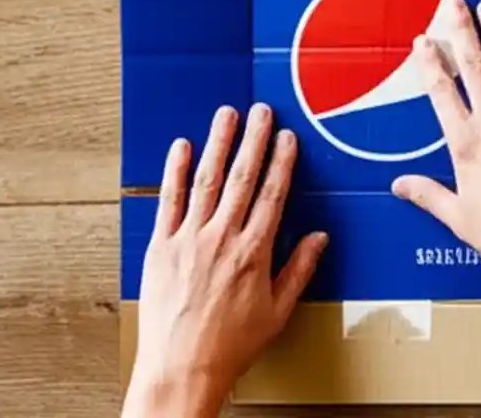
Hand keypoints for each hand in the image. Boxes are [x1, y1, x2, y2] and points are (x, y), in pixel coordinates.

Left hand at [123, 104, 327, 417]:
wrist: (182, 368)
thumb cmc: (230, 346)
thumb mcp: (278, 311)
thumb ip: (299, 269)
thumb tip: (319, 239)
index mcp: (254, 252)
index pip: (273, 195)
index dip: (282, 162)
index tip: (288, 139)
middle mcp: (222, 239)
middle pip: (242, 178)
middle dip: (254, 140)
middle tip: (262, 112)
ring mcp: (188, 240)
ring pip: (206, 180)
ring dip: (218, 143)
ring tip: (226, 116)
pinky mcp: (161, 247)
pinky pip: (168, 201)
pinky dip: (174, 171)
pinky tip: (180, 148)